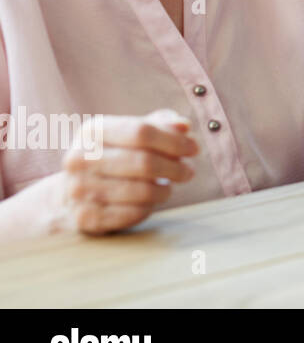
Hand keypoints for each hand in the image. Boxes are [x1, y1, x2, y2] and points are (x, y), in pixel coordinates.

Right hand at [54, 109, 198, 234]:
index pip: (141, 132)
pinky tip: (149, 201)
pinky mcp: (86, 217)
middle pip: (144, 162)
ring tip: (168, 187)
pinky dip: (149, 207)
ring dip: (165, 190)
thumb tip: (184, 126)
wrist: (71, 192)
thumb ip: (160, 125)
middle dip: (175, 168)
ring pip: (142, 191)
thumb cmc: (113, 156)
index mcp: (92, 131)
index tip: (193, 148)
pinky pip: (134, 213)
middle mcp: (79, 159)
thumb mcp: (131, 134)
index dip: (174, 141)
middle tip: (188, 172)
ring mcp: (79, 190)